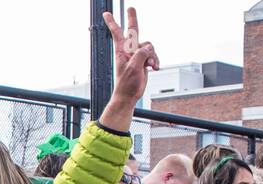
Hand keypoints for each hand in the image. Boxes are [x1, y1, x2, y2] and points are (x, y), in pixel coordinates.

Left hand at [100, 8, 158, 126]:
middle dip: (132, 19)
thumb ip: (141, 54)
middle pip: (133, 31)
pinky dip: (156, 61)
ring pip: (149, 46)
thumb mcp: (133, 68)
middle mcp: (129, 51)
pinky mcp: (144, 60)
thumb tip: (148, 47)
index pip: (117, 34)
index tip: (106, 13)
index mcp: (121, 51)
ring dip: (152, 56)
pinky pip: (153, 55)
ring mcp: (137, 55)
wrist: (130, 95)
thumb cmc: (126, 84)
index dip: (112, 23)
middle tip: (131, 8)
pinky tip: (155, 68)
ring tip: (150, 67)